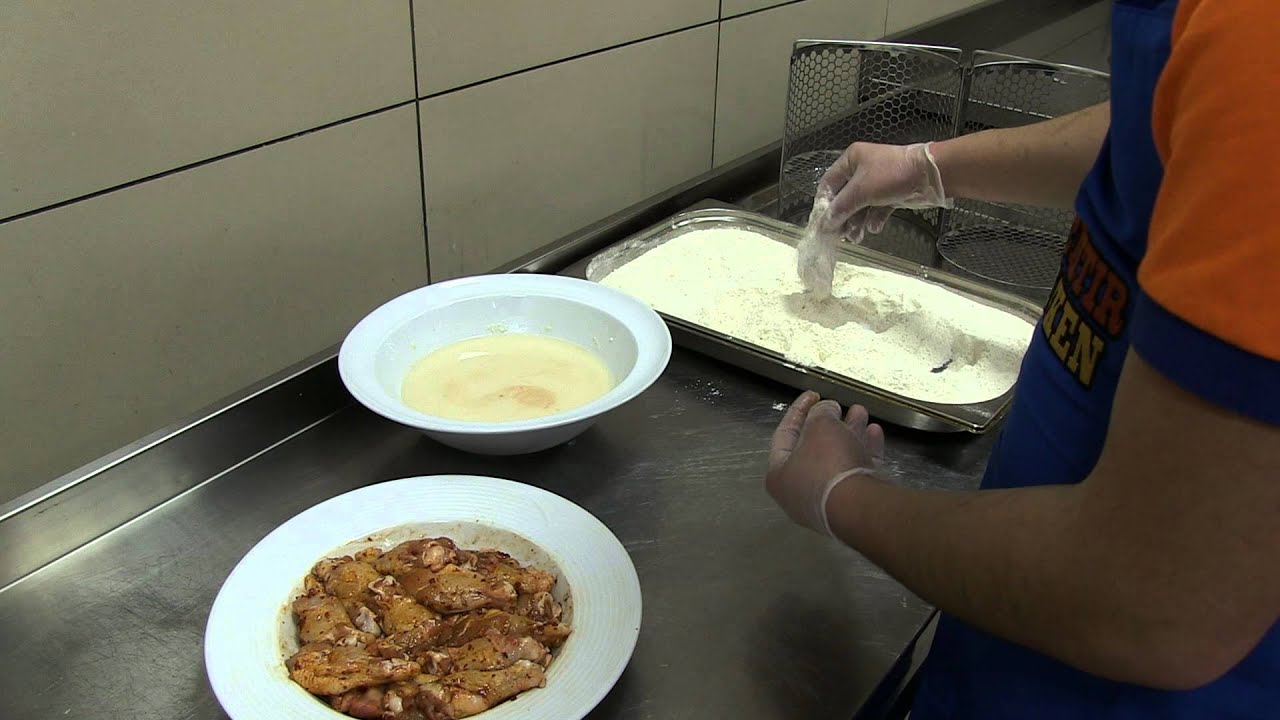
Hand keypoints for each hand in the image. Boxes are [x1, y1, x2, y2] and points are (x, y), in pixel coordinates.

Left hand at [766, 392, 885, 534]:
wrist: (860, 508)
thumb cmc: (828, 463)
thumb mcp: (820, 426)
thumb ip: (820, 412)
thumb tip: (826, 410)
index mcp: (779, 475)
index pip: (785, 434)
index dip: (799, 410)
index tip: (814, 395)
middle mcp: (799, 492)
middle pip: (813, 448)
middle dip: (828, 423)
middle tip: (839, 405)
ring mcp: (826, 502)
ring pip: (837, 459)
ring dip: (849, 433)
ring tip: (861, 412)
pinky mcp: (852, 507)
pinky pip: (855, 473)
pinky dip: (864, 451)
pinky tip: (875, 432)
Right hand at [816, 142, 951, 241]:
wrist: (931, 175)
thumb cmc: (892, 176)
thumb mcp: (861, 191)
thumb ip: (841, 208)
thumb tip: (824, 224)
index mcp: (851, 160)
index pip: (829, 183)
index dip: (824, 204)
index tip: (822, 223)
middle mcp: (862, 170)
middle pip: (844, 197)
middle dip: (842, 217)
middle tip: (838, 236)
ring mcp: (877, 182)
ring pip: (860, 206)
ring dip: (857, 222)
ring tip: (856, 237)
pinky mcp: (891, 194)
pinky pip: (876, 209)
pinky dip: (874, 219)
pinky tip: (874, 228)